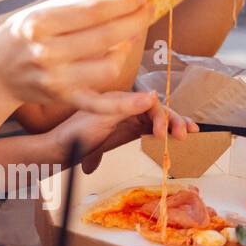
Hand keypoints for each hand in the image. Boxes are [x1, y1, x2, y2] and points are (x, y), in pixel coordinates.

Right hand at [0, 0, 155, 116]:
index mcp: (39, 25)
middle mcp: (47, 53)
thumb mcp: (40, 11)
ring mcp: (56, 79)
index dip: (122, 2)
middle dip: (134, 20)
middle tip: (148, 7)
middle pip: (105, 36)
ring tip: (130, 36)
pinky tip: (147, 98)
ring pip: (108, 66)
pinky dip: (126, 104)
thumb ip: (78, 1)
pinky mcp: (64, 99)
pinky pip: (100, 104)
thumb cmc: (20, 36)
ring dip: (127, 49)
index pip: (92, 12)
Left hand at [73, 94, 199, 172]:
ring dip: (172, 125)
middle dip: (174, 120)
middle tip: (184, 135)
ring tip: (186, 134)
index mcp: (120, 99)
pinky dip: (162, 133)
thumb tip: (154, 95)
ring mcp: (127, 119)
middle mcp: (126, 106)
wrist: (59, 150)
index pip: (151, 104)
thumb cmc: (73, 134)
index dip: (163, 117)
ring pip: (156, 119)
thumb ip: (125, 106)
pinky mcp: (126, 131)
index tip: (164, 134)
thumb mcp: (100, 118)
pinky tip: (171, 138)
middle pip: (157, 110)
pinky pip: (149, 130)